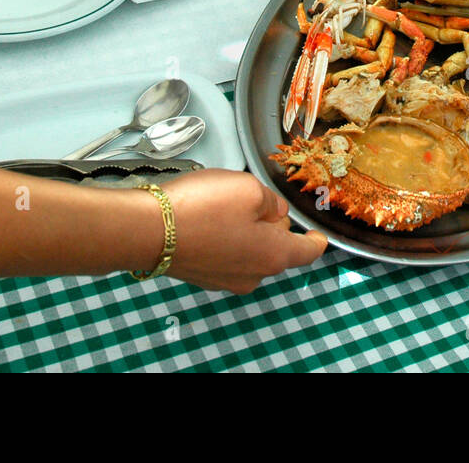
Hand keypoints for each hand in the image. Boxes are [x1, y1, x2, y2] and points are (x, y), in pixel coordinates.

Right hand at [161, 170, 327, 293]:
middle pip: (276, 248)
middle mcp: (252, 275)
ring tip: (224, 204)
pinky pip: (224, 253)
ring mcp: (224, 279)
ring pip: (249, 250)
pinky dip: (223, 236)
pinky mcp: (201, 274)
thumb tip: (272, 213)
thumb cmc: (201, 209)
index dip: (316, 240)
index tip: (320, 236)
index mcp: (273, 256)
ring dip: (245, 229)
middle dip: (271, 224)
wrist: (149, 230)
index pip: (307, 252)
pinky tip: (206, 217)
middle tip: (255, 198)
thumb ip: (271, 202)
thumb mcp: (250, 189)